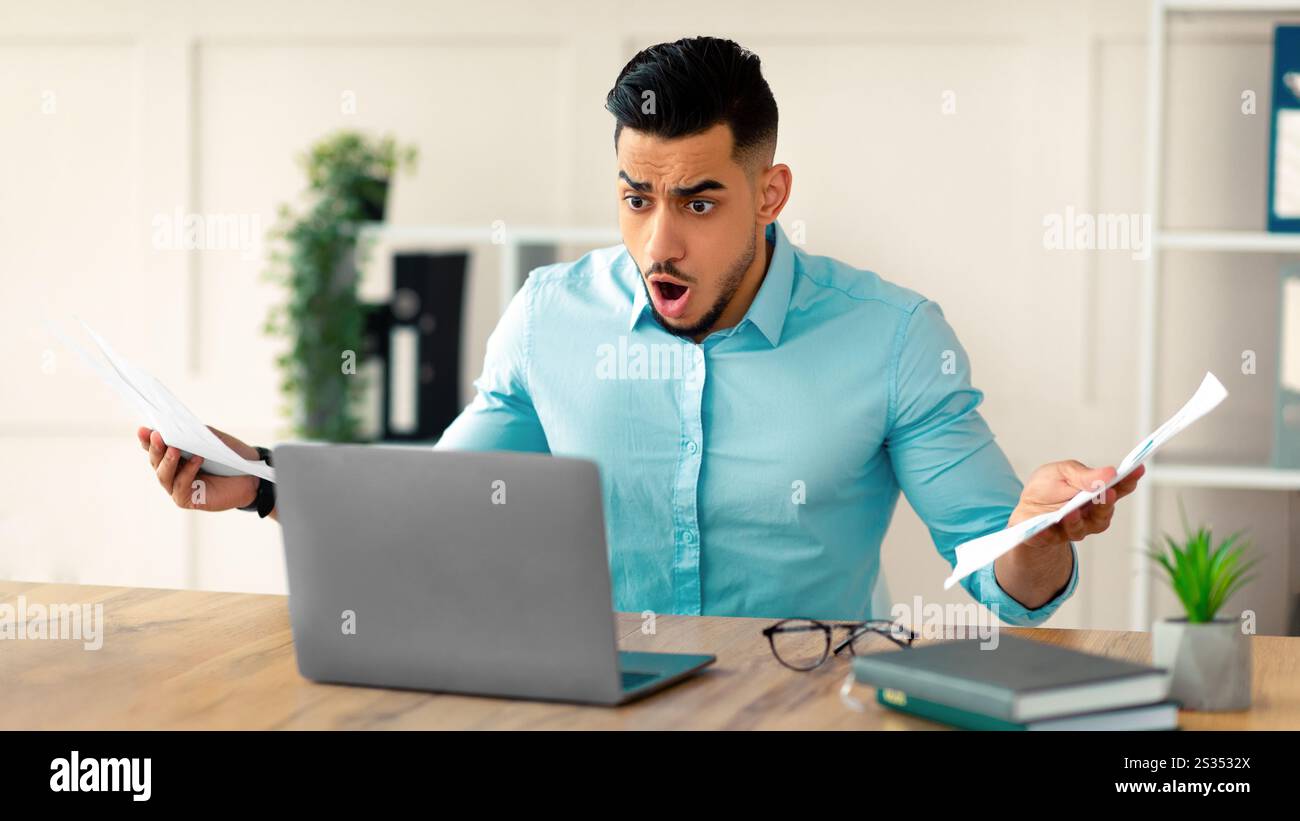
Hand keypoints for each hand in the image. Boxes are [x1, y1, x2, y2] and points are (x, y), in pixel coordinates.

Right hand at [137, 426, 257, 511]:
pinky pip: (181, 485)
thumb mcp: (213, 440)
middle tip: (156, 435)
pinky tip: (197, 459)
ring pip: (164, 475)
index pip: (155, 447)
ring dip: (167, 460)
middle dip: (155, 447)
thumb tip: (178, 425)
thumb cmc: (230, 457)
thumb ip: (196, 433)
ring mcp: (177, 487)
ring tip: (173, 448)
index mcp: (174, 456)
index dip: (147, 439)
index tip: (144, 429)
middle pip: (156, 461)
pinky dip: (187, 471)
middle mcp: (172, 472)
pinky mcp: (187, 499)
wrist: (252, 476)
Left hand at [1008, 460, 1144, 548]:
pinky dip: (1047, 533)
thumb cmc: (1047, 488)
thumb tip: (1110, 472)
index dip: (1128, 481)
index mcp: (1095, 494)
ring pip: (1081, 528)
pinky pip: (1050, 537)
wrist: (1024, 508)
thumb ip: (1083, 475)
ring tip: (1071, 512)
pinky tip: (1043, 528)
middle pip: (1103, 513)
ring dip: (1077, 521)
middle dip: (1106, 503)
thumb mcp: (1062, 472)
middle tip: (1107, 492)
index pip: (1117, 489)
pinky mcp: (1052, 537)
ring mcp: (1073, 528)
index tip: (1137, 469)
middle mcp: (1090, 515)